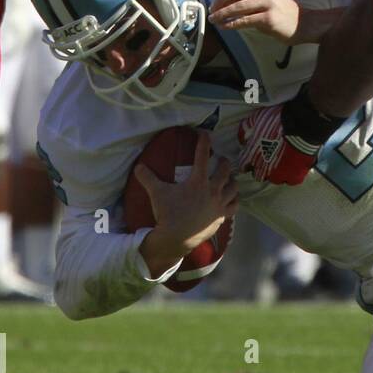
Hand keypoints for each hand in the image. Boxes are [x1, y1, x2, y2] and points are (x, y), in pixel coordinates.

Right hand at [136, 132, 237, 275]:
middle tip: (221, 159)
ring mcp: (219, 205)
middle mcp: (213, 191)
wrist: (176, 238)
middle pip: (225, 171)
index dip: (203, 143)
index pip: (202, 157)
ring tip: (230, 179)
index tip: (205, 134)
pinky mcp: (222, 218)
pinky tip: (232, 199)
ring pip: (233, 188)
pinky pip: (234, 207)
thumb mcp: (157, 193)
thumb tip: (138, 166)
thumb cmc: (167, 214)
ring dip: (232, 181)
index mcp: (198, 182)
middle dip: (224, 162)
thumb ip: (148, 178)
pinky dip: (234, 201)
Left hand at [209, 0, 300, 43]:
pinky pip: (245, 20)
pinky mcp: (269, 18)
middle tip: (212, 11)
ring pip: (238, 6)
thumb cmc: (285, 12)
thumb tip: (228, 4)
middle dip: (220, 2)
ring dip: (222, 14)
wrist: (305, 24)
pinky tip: (226, 27)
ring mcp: (268, 3)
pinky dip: (232, 24)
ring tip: (214, 20)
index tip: (216, 3)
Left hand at [237, 105, 321, 185]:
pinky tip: (294, 167)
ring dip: (277, 172)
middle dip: (262, 168)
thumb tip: (242, 138)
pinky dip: (293, 174)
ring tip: (283, 163)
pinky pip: (292, 180)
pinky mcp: (295, 176)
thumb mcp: (255, 119)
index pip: (244, 166)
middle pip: (259, 175)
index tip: (251, 160)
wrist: (301, 125)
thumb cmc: (278, 121)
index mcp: (252, 157)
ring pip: (276, 179)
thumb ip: (246, 130)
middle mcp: (264, 169)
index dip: (247, 163)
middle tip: (269, 159)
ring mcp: (280, 174)